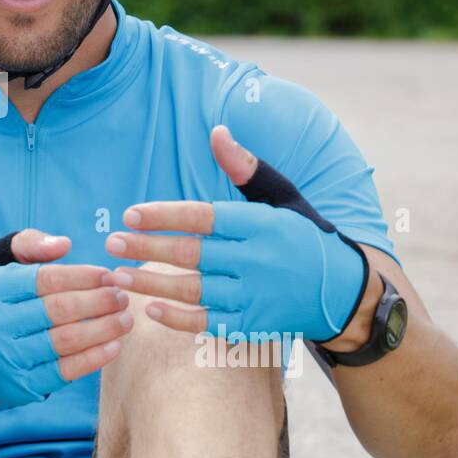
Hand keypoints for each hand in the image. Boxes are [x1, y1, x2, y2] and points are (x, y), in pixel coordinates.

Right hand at [0, 230, 131, 412]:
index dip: (82, 276)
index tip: (107, 274)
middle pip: (60, 310)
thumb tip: (65, 245)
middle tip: (123, 295)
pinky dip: (93, 359)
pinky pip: (64, 372)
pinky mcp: (17, 388)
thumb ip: (26, 246)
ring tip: (126, 318)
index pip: (45, 280)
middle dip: (100, 301)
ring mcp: (5, 360)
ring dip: (104, 329)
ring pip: (66, 342)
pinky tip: (114, 346)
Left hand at [104, 126, 369, 343]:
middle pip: (193, 254)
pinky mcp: (255, 326)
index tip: (130, 213)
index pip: (203, 217)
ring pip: (194, 290)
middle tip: (112, 244)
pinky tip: (150, 310)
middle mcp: (258, 260)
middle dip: (147, 248)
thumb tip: (216, 131)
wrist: (345, 292)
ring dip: (152, 284)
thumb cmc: (304, 235)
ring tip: (118, 276)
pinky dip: (179, 320)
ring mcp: (256, 296)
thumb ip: (246, 168)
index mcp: (262, 224)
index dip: (164, 215)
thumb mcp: (283, 196)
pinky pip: (210, 323)